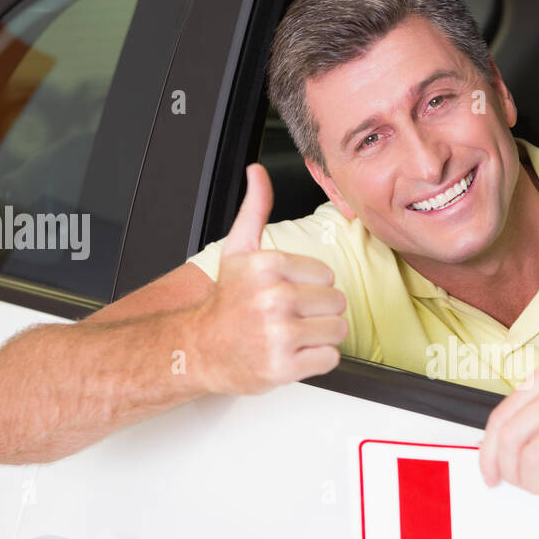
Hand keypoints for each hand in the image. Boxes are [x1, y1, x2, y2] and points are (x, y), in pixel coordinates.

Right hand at [193, 163, 347, 394]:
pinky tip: (293, 353)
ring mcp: (279, 334)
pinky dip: (316, 360)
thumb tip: (257, 172)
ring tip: (293, 335)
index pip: (327, 276)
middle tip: (290, 318)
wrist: (200, 348)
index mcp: (267, 266)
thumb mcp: (237, 250)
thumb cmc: (226, 302)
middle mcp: (273, 298)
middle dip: (318, 312)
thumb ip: (255, 210)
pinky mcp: (284, 366)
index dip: (311, 287)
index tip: (287, 294)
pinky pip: (330, 358)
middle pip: (337, 302)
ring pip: (338, 330)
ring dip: (320, 336)